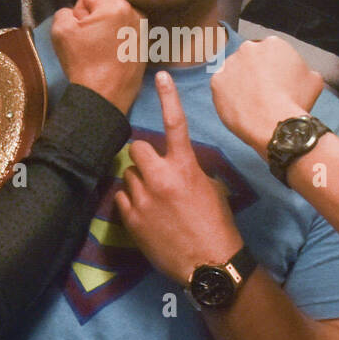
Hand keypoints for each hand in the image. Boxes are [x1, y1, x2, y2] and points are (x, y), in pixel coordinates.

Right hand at [52, 0, 144, 112]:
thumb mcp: (60, 30)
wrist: (104, 96)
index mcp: (117, 5)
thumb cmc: (83, 62)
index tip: (79, 34)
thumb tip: (75, 15)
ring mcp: (143, 32)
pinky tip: (108, 59)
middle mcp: (136, 14)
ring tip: (98, 53)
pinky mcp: (145, 48)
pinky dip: (115, 44)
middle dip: (93, 22)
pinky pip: (124, 37)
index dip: (77, 14)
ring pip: (114, 23)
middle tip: (87, 44)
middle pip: (104, 8)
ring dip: (104, 33)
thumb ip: (65, 12)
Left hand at [115, 71, 243, 283]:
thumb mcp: (211, 188)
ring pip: (127, 174)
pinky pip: (121, 198)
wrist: (209, 262)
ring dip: (137, 181)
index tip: (161, 77)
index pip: (175, 123)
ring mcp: (143, 198)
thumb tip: (177, 167)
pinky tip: (145, 214)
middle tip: (153, 170)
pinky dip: (130, 202)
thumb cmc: (217, 224)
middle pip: (136, 148)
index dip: (168, 97)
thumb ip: (190, 170)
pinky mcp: (131, 219)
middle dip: (143, 156)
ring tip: (153, 199)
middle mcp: (161, 177)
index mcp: (185, 166)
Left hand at [211, 36, 323, 154]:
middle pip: (251, 59)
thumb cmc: (296, 101)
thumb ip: (304, 70)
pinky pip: (222, 87)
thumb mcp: (314, 80)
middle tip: (262, 91)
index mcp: (273, 43)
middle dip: (255, 72)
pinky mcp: (216, 81)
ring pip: (235, 72)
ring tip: (250, 102)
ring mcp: (230, 63)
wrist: (275, 123)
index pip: (271, 52)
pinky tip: (240, 106)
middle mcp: (249, 48)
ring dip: (240, 82)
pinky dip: (228, 95)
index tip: (276, 81)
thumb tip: (302, 72)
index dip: (274, 68)